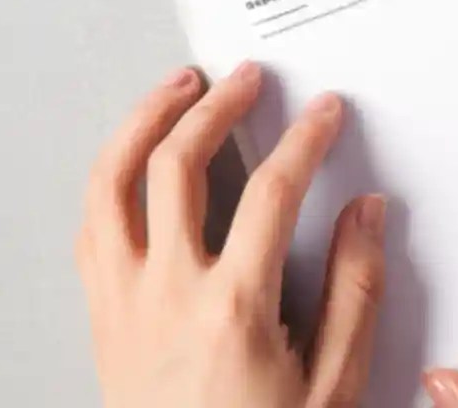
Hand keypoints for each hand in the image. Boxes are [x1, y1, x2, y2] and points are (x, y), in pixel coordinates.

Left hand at [75, 63, 385, 407]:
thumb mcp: (333, 385)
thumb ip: (355, 293)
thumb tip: (366, 217)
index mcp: (233, 307)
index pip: (271, 191)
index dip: (304, 138)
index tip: (323, 112)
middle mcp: (167, 292)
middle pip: (179, 165)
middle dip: (218, 107)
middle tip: (247, 80)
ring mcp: (123, 299)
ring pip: (113, 182)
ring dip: (145, 122)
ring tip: (175, 88)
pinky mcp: (101, 313)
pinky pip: (92, 223)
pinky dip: (111, 175)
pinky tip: (131, 159)